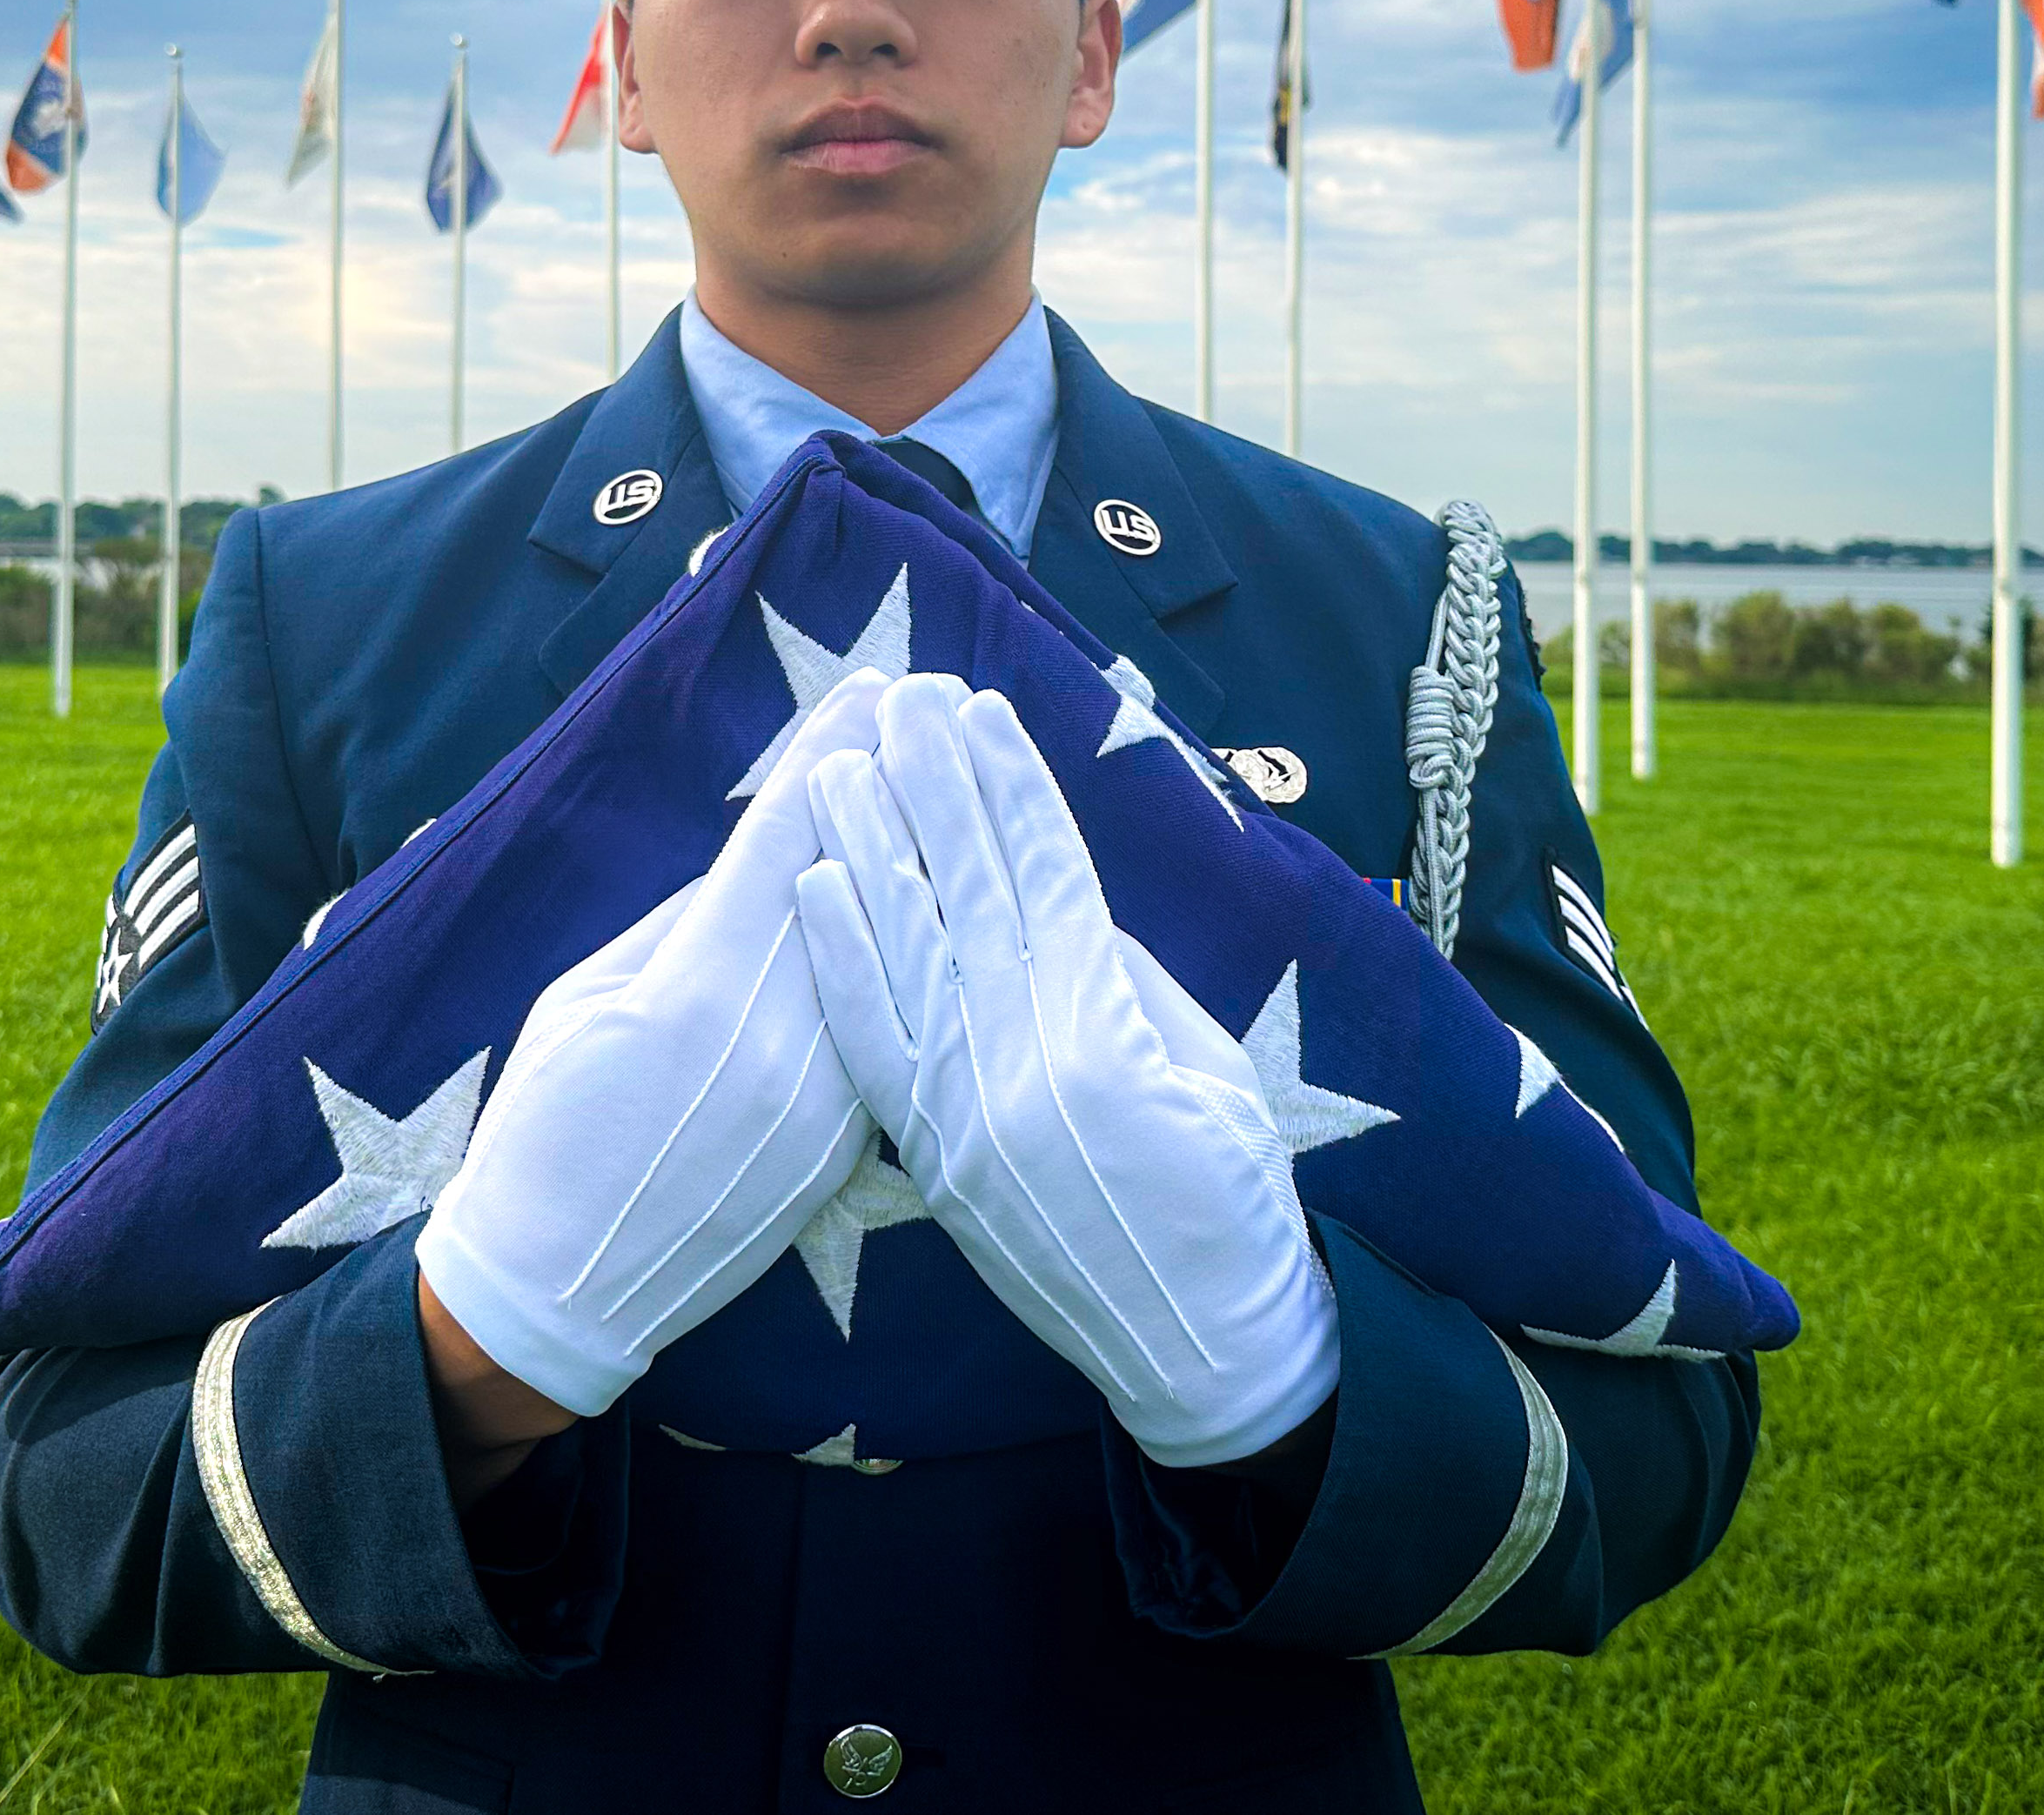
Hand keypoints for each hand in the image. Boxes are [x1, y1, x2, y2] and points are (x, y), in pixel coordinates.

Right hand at [413, 673, 885, 1421]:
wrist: (559, 1293)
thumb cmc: (543, 1128)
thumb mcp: (588, 998)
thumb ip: (683, 925)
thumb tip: (765, 858)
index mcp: (694, 1000)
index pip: (784, 848)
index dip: (830, 760)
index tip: (870, 692)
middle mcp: (777, 1052)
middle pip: (859, 886)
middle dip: (898, 783)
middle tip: (937, 699)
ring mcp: (825, 1109)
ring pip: (898, 955)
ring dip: (930, 855)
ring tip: (961, 774)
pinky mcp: (848, 1152)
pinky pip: (894, 1028)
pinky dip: (921, 951)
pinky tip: (944, 894)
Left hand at [797, 675, 1339, 1468]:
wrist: (1204, 1349)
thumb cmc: (1229, 1195)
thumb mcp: (1207, 1067)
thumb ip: (1124, 977)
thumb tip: (1051, 898)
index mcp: (1111, 1031)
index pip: (1047, 875)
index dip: (1011, 785)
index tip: (981, 708)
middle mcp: (1030, 1063)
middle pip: (970, 892)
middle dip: (935, 784)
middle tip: (903, 695)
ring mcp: (969, 1114)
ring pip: (906, 952)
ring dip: (870, 848)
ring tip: (839, 759)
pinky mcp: (931, 1159)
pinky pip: (871, 1044)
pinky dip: (840, 960)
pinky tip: (814, 885)